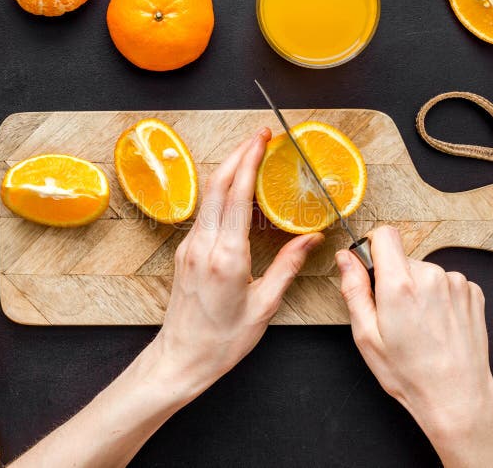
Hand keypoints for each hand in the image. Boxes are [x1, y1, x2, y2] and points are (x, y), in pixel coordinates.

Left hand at [153, 127, 323, 393]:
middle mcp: (203, 245)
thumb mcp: (264, 305)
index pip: (237, 195)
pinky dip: (221, 192)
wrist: (181, 358)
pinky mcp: (185, 252)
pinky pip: (204, 212)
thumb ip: (288, 266)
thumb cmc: (222, 340)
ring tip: (249, 153)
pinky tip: (235, 190)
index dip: (250, 161)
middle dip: (238, 154)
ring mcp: (190, 247)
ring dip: (228, 169)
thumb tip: (312, 238)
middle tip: (259, 135)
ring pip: (208, 195)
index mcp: (226, 256)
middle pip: (218, 185)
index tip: (262, 139)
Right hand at [336, 226, 492, 467]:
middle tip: (395, 317)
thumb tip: (345, 258)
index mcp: (400, 285)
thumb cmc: (410, 374)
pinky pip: (446, 282)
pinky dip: (439, 297)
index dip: (373, 248)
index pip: (384, 235)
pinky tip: (438, 325)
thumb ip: (354, 290)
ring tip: (420, 326)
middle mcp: (431, 276)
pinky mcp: (473, 292)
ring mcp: (456, 283)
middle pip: (403, 259)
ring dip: (419, 290)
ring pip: (425, 272)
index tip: (371, 269)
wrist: (457, 397)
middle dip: (394, 279)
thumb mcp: (366, 337)